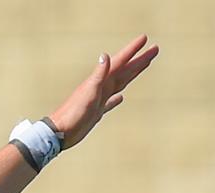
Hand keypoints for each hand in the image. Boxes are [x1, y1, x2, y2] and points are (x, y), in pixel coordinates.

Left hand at [44, 35, 158, 149]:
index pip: (121, 61)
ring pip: (121, 82)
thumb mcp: (88, 93)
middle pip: (125, 70)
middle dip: (140, 59)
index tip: (145, 38)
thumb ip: (98, 75)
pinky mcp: (97, 111)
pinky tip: (121, 97)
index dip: (133, 50)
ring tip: (143, 65)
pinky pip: (111, 102)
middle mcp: (102, 87)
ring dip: (132, 73)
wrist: (60, 132)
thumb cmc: (73, 113)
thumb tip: (105, 56)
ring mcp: (100, 99)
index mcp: (101, 81)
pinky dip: (117, 98)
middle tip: (155, 49)